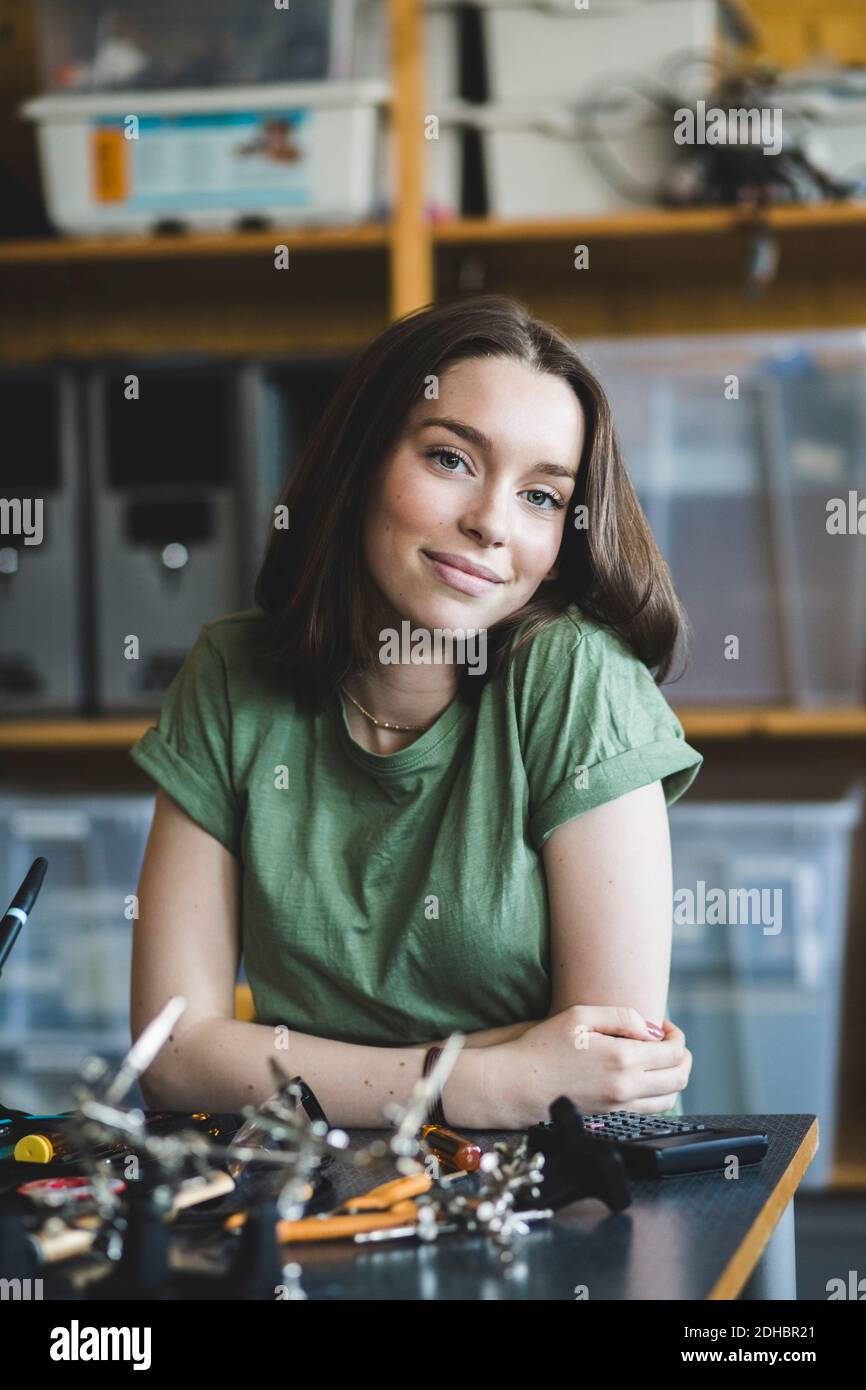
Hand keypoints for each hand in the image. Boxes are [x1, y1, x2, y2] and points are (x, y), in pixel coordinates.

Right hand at [488, 1006, 691, 1127]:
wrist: (515, 1085)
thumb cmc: (542, 1047)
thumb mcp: (579, 1015)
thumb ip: (621, 1017)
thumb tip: (651, 1029)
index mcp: (622, 1059)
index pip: (673, 1052)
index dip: (675, 1036)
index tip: (662, 1026)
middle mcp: (626, 1088)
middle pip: (679, 1078)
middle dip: (681, 1056)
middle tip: (667, 1041)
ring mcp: (619, 1107)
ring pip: (669, 1099)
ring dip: (672, 1077)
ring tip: (657, 1059)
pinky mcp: (610, 1118)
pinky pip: (649, 1110)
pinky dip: (657, 1093)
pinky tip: (640, 1077)